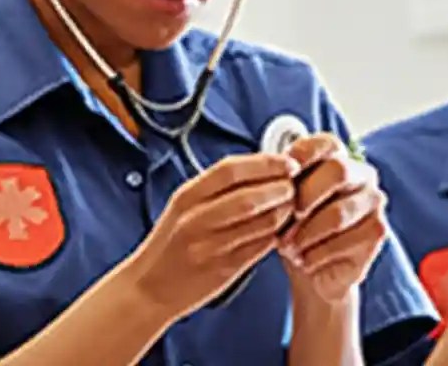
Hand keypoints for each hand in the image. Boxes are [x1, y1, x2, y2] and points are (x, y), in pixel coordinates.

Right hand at [130, 153, 299, 319]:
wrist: (150, 285)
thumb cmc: (172, 242)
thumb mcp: (184, 206)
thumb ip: (217, 189)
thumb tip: (263, 166)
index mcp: (186, 197)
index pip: (229, 170)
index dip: (265, 163)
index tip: (289, 162)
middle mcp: (195, 219)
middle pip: (249, 196)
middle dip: (281, 188)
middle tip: (296, 186)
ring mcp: (210, 246)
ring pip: (261, 223)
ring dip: (285, 213)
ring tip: (293, 208)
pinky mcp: (225, 269)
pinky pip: (261, 247)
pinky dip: (277, 235)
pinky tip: (282, 231)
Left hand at [278, 134, 386, 301]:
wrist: (309, 267)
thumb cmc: (291, 226)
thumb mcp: (280, 201)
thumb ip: (281, 183)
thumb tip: (273, 172)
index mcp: (336, 157)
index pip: (327, 143)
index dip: (304, 154)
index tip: (283, 172)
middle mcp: (361, 174)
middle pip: (338, 171)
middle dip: (305, 195)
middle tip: (284, 218)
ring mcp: (373, 202)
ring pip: (338, 213)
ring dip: (306, 233)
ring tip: (286, 247)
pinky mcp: (377, 231)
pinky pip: (344, 241)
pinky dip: (316, 254)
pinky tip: (304, 260)